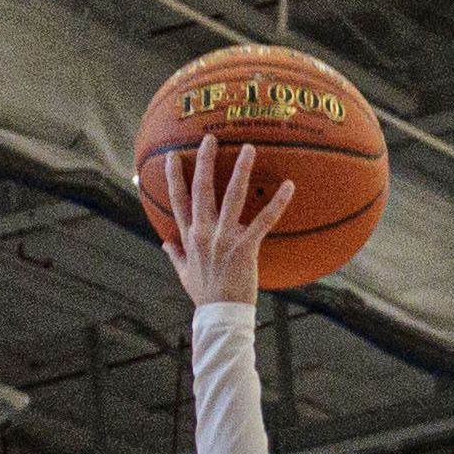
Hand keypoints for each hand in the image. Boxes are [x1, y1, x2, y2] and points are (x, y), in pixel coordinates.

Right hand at [164, 134, 295, 307]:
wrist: (221, 316)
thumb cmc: (206, 295)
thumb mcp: (184, 274)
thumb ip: (176, 255)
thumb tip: (165, 244)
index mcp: (189, 237)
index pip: (177, 200)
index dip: (173, 176)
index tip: (172, 155)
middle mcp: (204, 233)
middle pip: (201, 189)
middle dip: (204, 161)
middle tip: (210, 138)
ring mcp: (224, 239)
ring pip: (231, 196)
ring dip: (241, 170)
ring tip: (249, 148)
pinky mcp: (245, 247)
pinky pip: (264, 221)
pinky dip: (277, 203)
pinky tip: (289, 186)